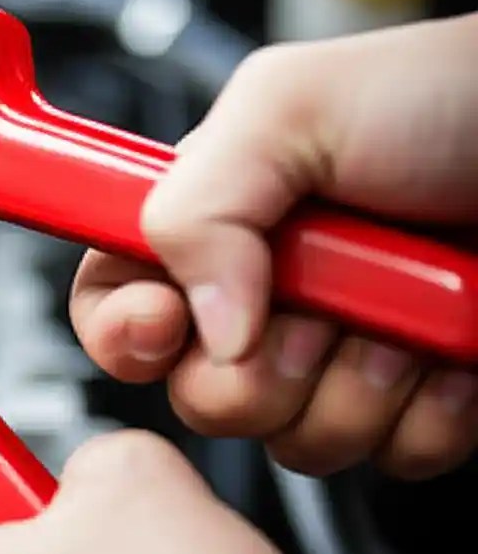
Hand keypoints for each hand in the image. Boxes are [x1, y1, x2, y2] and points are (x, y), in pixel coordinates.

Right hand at [70, 14, 477, 479]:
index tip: (166, 322)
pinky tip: (451, 343)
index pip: (110, 303)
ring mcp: (337, 352)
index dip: (122, 332)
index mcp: (210, 222)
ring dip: (360, 380)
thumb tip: (198, 320)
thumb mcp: (291, 106)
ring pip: (293, 440)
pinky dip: (431, 410)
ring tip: (406, 306)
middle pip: (198, 395)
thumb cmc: (446, 95)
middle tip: (319, 301)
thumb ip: (199, 203)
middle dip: (263, 366)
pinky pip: (390, 457)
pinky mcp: (413, 398)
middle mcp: (262, 294)